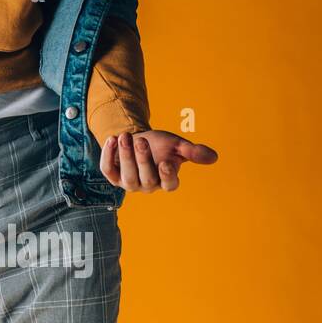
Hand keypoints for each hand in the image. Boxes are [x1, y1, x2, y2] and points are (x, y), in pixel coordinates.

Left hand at [100, 129, 217, 192]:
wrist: (138, 139)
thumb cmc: (160, 145)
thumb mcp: (177, 145)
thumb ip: (193, 152)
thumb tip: (214, 158)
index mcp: (166, 180)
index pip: (169, 185)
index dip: (167, 176)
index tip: (165, 162)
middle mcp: (148, 185)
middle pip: (146, 179)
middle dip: (142, 160)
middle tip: (141, 141)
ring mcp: (130, 183)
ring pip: (127, 176)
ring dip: (125, 156)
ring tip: (125, 137)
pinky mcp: (113, 177)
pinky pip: (108, 170)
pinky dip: (108, 155)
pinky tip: (112, 139)